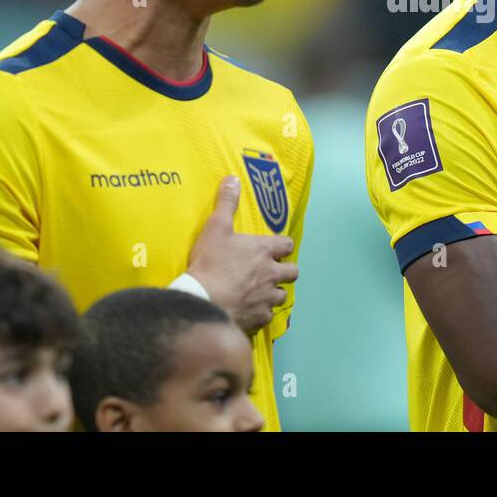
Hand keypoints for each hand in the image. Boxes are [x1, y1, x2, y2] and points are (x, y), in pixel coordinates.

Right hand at [185, 176, 297, 334]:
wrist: (203, 301)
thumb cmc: (211, 262)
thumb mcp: (216, 228)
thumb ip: (226, 204)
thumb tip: (232, 178)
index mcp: (264, 250)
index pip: (288, 245)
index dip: (282, 246)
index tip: (273, 248)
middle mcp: (272, 273)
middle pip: (293, 271)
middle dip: (285, 271)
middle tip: (270, 271)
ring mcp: (268, 297)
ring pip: (282, 295)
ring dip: (274, 292)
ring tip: (260, 292)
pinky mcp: (260, 318)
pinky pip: (267, 316)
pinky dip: (260, 313)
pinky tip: (249, 311)